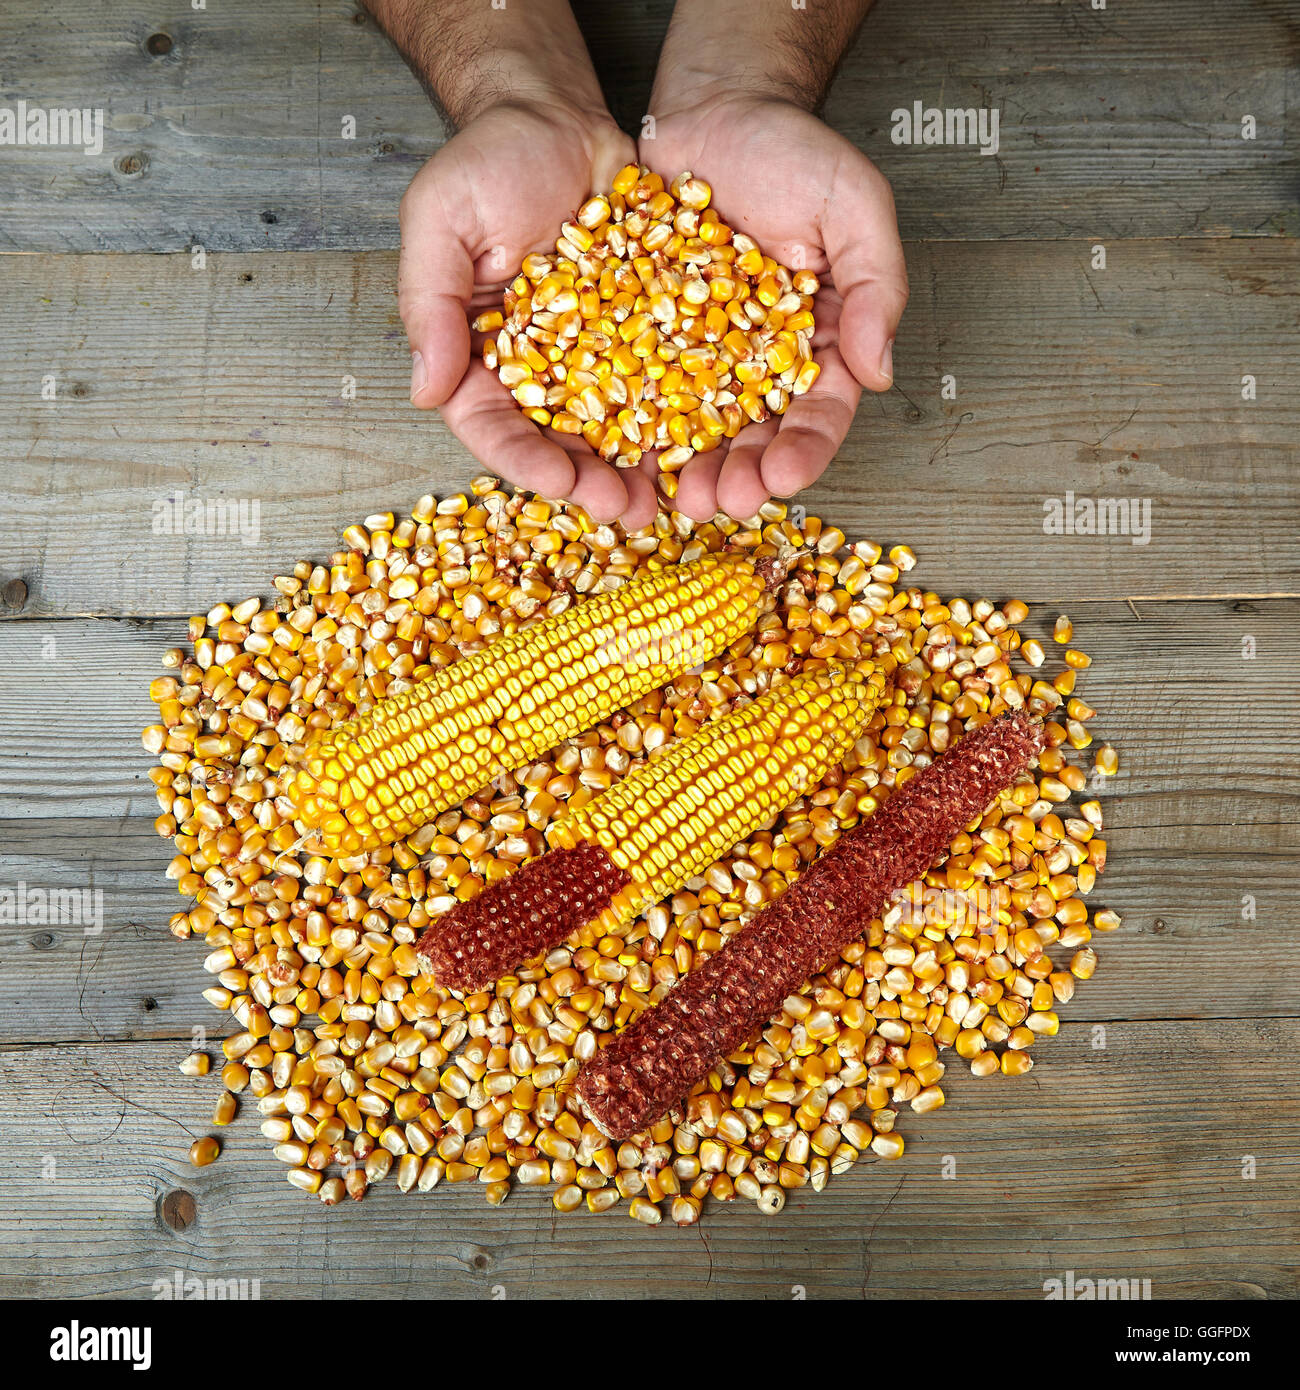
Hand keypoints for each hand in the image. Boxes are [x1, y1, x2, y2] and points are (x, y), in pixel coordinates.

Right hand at [400, 102, 657, 526]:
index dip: (522, 461)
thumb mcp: (440, 220)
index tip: (555, 485)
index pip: (493, 425)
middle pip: (559, 443)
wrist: (559, 118)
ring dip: (640, 469)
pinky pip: (664, 382)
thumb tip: (425, 389)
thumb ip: (431, 304)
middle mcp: (537, 368)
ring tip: (671, 501)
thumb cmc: (488, 160)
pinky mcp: (642, 333)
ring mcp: (592, 355)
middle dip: (591, 484)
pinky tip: (710, 444)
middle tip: (625, 512)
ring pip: (615, 427)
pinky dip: (684, 417)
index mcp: (478, 355)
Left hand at [643, 95, 907, 521]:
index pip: (819, 412)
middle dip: (740, 476)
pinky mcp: (645, 339)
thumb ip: (877, 286)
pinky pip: (635, 389)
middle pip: (754, 436)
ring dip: (685, 471)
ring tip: (673, 498)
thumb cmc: (792, 150)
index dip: (804, 450)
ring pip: (694, 428)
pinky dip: (629, 427)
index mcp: (819, 343)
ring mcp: (700, 355)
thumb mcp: (855, 204)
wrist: (712, 109)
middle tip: (719, 503)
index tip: (786, 478)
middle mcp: (759, 362)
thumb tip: (880, 373)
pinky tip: (619, 457)